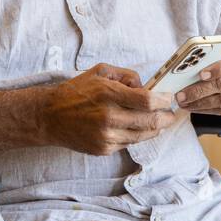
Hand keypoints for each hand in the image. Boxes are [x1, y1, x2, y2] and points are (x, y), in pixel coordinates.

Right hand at [40, 63, 175, 154]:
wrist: (49, 116)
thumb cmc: (76, 91)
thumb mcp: (100, 71)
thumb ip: (126, 75)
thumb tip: (146, 87)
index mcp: (108, 94)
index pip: (147, 101)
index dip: (164, 101)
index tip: (169, 99)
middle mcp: (108, 117)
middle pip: (150, 121)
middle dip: (166, 118)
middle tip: (171, 114)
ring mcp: (106, 136)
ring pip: (143, 135)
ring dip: (155, 129)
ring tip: (160, 122)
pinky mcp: (103, 149)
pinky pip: (129, 143)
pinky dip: (137, 135)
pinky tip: (139, 128)